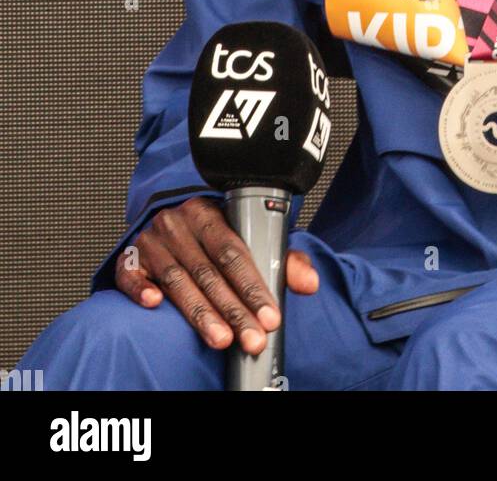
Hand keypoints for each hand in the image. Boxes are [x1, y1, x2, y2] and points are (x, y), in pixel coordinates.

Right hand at [114, 196, 318, 352]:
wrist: (169, 223)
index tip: (270, 317)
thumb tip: (310, 282)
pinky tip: (154, 304)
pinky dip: (141, 288)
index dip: (253, 286)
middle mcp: (178, 224)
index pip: (233, 252)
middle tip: (252, 338)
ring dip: (200, 313)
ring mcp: (151, 241)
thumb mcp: (249, 239)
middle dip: (234, 310)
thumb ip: (282, 259)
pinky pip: (131, 274)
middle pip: (209, 272)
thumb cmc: (213, 236)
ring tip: (222, 339)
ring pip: (177, 280)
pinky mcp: (129, 258)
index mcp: (208, 213)